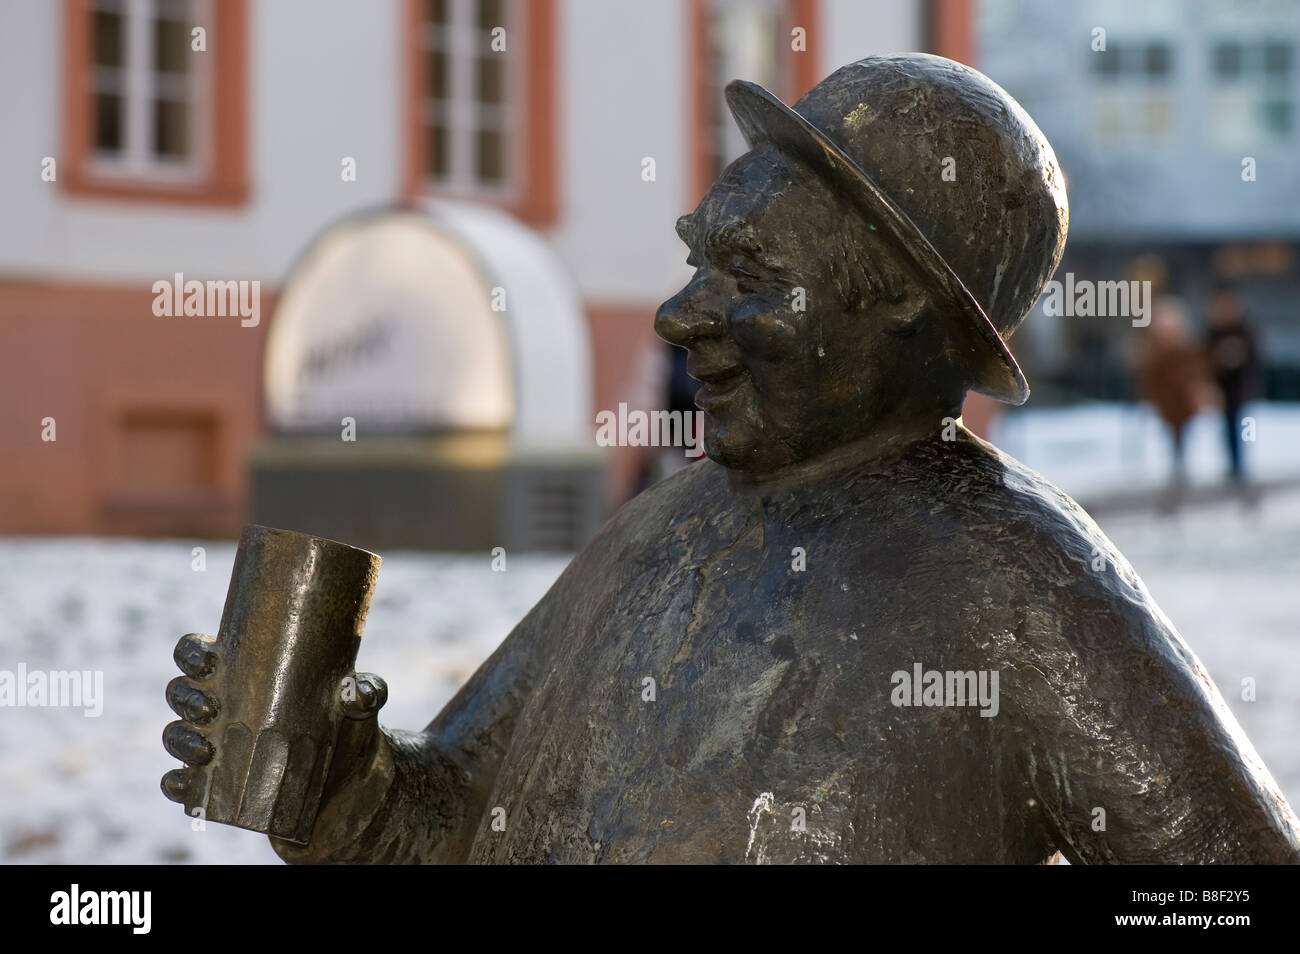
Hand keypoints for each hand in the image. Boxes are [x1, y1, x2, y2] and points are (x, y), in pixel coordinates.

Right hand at [161, 632, 390, 859]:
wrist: (348, 787)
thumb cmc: (347, 732)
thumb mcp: (357, 708)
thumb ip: (365, 692)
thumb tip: (360, 690)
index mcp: (244, 676)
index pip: (199, 655)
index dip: (192, 653)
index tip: (210, 660)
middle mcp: (219, 707)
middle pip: (180, 692)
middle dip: (186, 697)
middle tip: (210, 707)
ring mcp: (212, 746)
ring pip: (176, 736)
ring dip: (181, 740)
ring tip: (205, 748)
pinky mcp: (213, 787)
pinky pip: (179, 785)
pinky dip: (175, 785)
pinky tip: (185, 783)